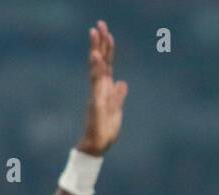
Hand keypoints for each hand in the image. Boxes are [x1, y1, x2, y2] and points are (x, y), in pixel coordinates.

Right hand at [77, 20, 127, 155]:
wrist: (97, 145)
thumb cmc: (106, 130)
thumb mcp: (117, 110)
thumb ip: (119, 96)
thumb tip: (123, 83)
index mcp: (106, 88)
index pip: (107, 64)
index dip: (107, 48)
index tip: (107, 32)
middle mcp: (99, 88)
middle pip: (100, 61)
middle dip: (100, 43)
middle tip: (99, 24)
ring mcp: (96, 93)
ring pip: (96, 67)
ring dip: (96, 50)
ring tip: (95, 33)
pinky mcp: (96, 101)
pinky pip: (96, 82)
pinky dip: (96, 69)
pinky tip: (96, 57)